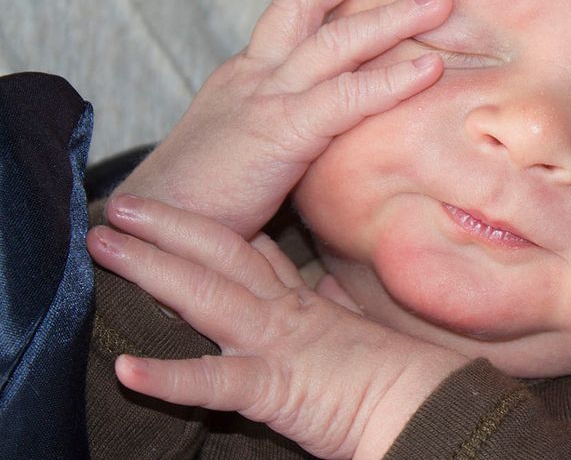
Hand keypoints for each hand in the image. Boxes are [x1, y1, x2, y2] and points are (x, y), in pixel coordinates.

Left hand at [87, 194, 466, 459]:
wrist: (428, 406)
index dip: (214, 229)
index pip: (254, 255)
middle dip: (167, 226)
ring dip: (151, 269)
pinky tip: (126, 368)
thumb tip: (332, 292)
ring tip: (103, 247)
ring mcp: (277, 345)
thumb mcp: (361, 334)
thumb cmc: (403, 380)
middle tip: (120, 203)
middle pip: (220, 256)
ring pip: (206, 297)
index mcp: (304, 307)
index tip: (185, 202)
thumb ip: (338, 311)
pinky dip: (169, 376)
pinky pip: (215, 383)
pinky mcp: (276, 386)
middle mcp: (284, 316)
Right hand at [112, 0, 448, 238]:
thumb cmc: (199, 204)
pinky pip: (347, 98)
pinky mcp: (281, 132)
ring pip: (336, 40)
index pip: (288, 13)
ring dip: (393, 17)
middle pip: (305, 2)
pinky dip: (392, 80)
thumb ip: (282, 131)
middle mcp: (253, 75)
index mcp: (243, 77)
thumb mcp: (243, 150)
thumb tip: (328, 133)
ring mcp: (266, 98)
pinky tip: (430, 69)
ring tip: (443, 0)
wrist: (148, 231)